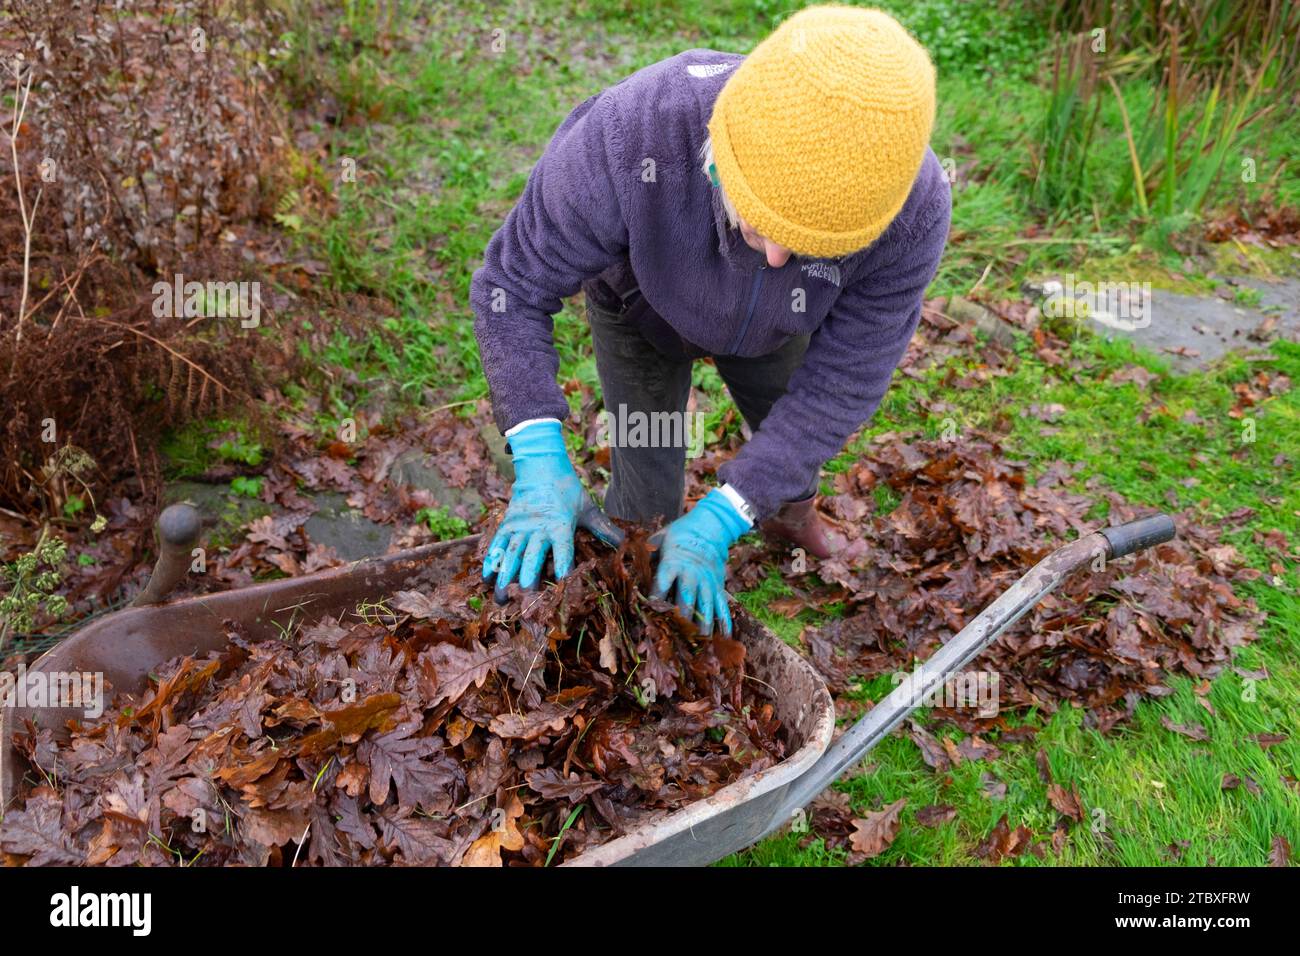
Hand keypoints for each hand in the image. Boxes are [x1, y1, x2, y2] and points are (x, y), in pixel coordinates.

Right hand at [482, 420, 619, 600]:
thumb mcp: (588, 509)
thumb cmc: (568, 491)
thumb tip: (627, 544)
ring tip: (500, 598)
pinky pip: (496, 543)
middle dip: (526, 578)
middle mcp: (538, 527)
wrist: (542, 466)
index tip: (561, 585)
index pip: (562, 549)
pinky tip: (486, 578)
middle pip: (531, 555)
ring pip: (510, 553)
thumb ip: (604, 529)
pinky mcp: (507, 523)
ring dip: (505, 576)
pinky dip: (490, 560)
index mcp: (560, 524)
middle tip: (524, 599)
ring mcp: (520, 525)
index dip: (563, 566)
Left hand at [652, 488, 749, 635]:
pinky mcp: (718, 586)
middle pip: (686, 600)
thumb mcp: (659, 538)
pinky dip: (725, 622)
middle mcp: (692, 575)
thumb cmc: (679, 534)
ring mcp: (707, 582)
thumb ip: (646, 554)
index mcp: (673, 563)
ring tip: (698, 645)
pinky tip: (724, 637)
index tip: (648, 614)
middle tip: (673, 638)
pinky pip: (722, 606)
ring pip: (706, 607)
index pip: (662, 584)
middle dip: (679, 620)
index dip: (655, 600)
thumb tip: (628, 566)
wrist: (709, 526)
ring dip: (702, 626)